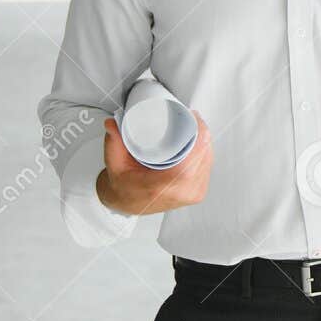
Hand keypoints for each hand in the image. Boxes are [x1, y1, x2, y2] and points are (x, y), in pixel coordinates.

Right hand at [96, 112, 212, 214]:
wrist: (128, 203)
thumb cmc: (123, 186)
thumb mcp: (114, 163)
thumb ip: (113, 142)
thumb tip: (112, 123)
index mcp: (161, 187)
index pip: (189, 165)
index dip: (198, 139)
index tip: (193, 120)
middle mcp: (181, 193)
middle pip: (203, 157)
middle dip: (200, 134)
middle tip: (191, 118)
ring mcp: (192, 194)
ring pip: (208, 161)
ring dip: (204, 142)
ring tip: (195, 126)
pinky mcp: (198, 193)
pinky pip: (208, 167)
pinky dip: (205, 152)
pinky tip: (199, 142)